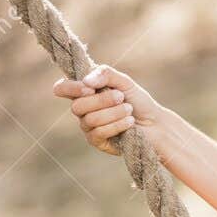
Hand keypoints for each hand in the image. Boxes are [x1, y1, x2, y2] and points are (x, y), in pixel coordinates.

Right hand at [53, 62, 167, 157]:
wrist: (155, 123)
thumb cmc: (138, 101)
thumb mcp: (124, 81)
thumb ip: (105, 74)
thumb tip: (86, 81)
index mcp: (84, 92)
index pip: (61, 88)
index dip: (70, 88)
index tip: (89, 88)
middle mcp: (82, 110)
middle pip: (77, 106)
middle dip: (101, 100)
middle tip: (121, 96)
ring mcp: (88, 127)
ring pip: (90, 119)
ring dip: (113, 112)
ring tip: (129, 109)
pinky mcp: (98, 142)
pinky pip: (99, 133)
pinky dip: (117, 125)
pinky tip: (130, 122)